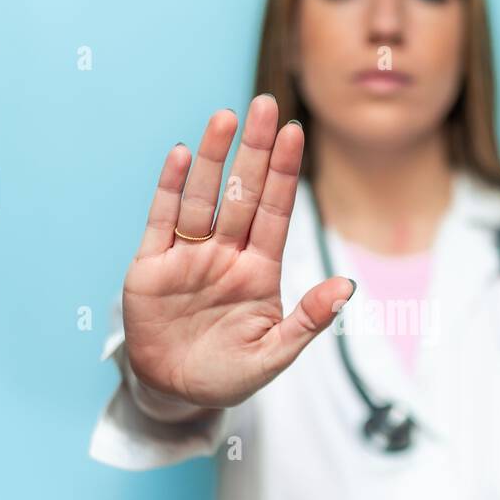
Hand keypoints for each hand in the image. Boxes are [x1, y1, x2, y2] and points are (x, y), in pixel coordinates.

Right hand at [122, 96, 353, 409]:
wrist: (175, 394)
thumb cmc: (228, 374)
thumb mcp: (275, 355)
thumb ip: (309, 321)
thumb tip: (347, 287)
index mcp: (259, 270)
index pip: (275, 211)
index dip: (284, 173)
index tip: (296, 132)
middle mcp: (225, 253)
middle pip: (242, 192)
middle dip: (255, 150)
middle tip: (265, 105)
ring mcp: (188, 255)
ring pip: (204, 197)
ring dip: (214, 157)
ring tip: (225, 117)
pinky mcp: (152, 266)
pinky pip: (162, 220)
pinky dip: (171, 187)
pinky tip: (183, 155)